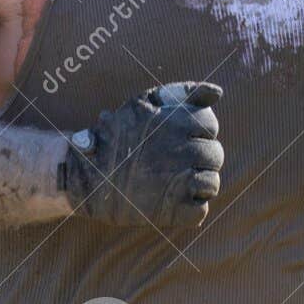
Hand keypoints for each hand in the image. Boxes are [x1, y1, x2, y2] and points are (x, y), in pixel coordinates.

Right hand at [62, 81, 223, 230]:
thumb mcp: (143, 103)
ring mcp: (180, 182)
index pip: (210, 125)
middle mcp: (183, 150)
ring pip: (212, 182)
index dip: (198, 132)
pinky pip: (201, 210)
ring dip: (198, 183)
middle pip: (214, 154)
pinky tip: (173, 200)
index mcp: (177, 122)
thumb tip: (217, 92)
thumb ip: (182, 92)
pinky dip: (191, 208)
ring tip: (175, 180)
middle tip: (174, 162)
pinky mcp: (173, 211)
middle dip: (199, 158)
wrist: (87, 175)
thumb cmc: (114, 136)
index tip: (179, 138)